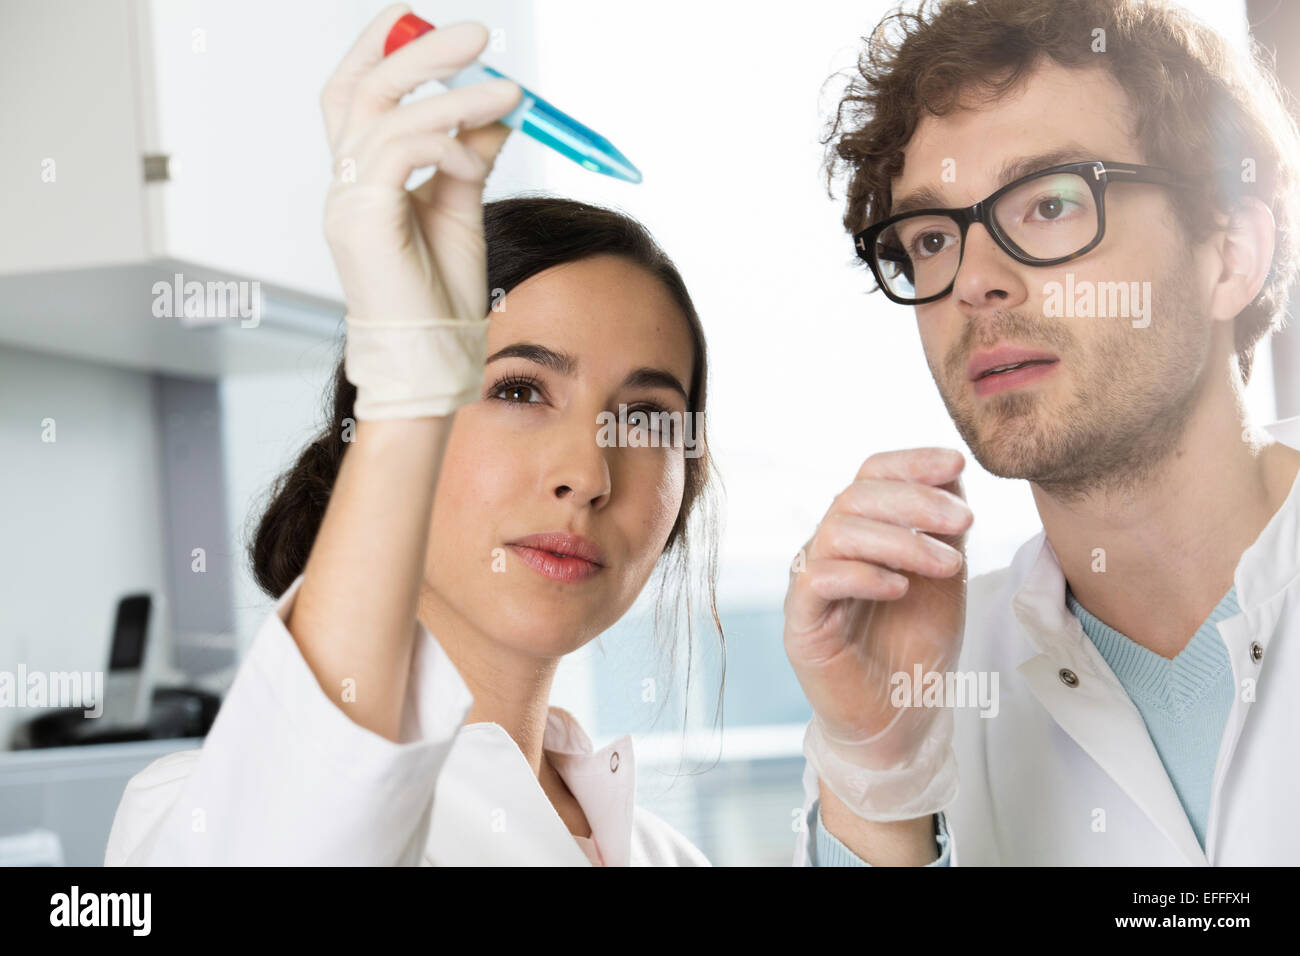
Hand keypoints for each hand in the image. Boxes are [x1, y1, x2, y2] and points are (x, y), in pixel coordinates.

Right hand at [318, 5, 523, 417]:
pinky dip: (446, 146)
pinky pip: (401, 154)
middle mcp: (344, 183)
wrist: (432, 353)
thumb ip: (471, 150)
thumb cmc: (441, 291)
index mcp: (361, 176)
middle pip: (367, 88)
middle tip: (481, 33)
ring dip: (457, 97)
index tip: (413, 14)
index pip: (352, 92)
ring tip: (512, 96)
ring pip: (390, 116)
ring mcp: (346, 202)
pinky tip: (477, 162)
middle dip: (423, 51)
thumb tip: (500, 102)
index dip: (375, 46)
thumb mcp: (464, 202)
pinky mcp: (361, 221)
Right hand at [784, 448, 971, 771]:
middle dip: (915, 501)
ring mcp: (810, 581)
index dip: (910, 462)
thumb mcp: (944, 576)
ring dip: (900, 541)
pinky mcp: (801, 621)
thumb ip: (943, 528)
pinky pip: (819, 579)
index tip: (957, 464)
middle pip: (855, 495)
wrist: (901, 716)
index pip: (871, 474)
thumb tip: (954, 473)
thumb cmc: (916, 645)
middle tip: (964, 522)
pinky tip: (900, 589)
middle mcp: (828, 547)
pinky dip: (864, 576)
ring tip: (947, 566)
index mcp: (862, 528)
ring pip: (838, 531)